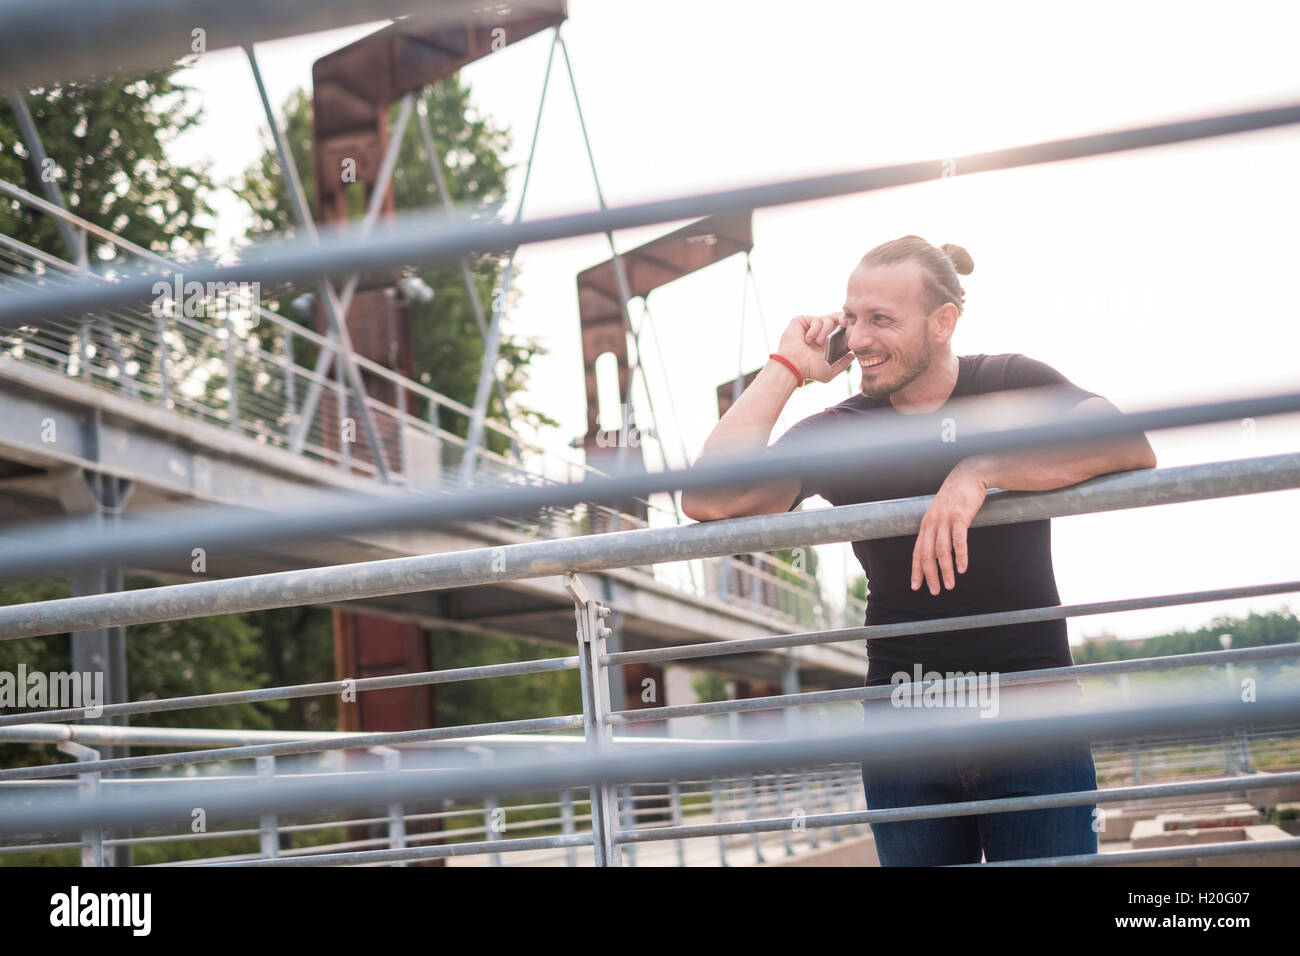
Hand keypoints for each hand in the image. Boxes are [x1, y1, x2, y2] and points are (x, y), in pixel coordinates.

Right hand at [776, 312, 854, 382]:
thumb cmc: (808, 371)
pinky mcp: (802, 321)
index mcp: (827, 342)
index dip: (849, 327)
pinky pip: (816, 320)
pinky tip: (807, 340)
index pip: (841, 329)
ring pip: (827, 319)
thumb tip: (853, 356)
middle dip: (843, 319)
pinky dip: (815, 329)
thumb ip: (842, 364)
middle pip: (837, 317)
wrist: (794, 366)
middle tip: (845, 324)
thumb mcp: (829, 371)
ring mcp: (811, 326)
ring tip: (819, 343)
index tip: (853, 330)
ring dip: (826, 331)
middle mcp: (820, 332)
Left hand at [911, 460, 988, 594]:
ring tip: (949, 585)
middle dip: (929, 575)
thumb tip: (939, 549)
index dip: (916, 570)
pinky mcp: (959, 516)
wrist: (969, 475)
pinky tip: (962, 569)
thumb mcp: (942, 513)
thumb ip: (939, 529)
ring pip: (942, 551)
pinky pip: (958, 540)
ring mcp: (945, 519)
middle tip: (934, 591)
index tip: (916, 586)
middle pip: (927, 554)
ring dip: (945, 571)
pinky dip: (960, 556)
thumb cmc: (957, 496)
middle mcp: (932, 522)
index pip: (917, 551)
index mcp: (926, 524)